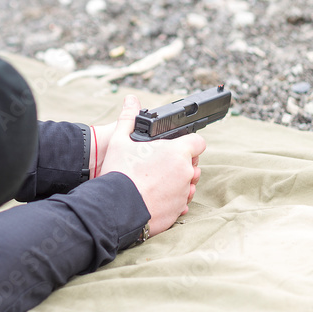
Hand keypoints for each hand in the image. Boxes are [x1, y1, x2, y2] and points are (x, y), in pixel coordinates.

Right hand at [99, 95, 205, 236]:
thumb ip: (128, 118)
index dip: (188, 143)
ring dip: (176, 183)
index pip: (198, 142)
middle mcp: (186, 173)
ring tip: (154, 182)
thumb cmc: (120, 172)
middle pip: (193, 165)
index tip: (175, 146)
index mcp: (177, 152)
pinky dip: (170, 201)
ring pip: (187, 185)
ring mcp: (183, 194)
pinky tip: (153, 198)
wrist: (115, 209)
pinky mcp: (177, 211)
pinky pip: (179, 203)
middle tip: (158, 164)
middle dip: (181, 164)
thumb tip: (130, 99)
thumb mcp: (119, 140)